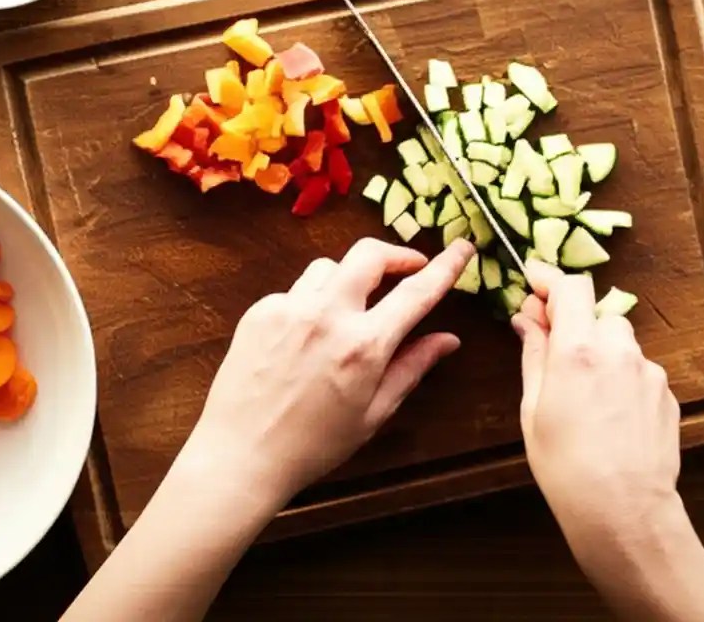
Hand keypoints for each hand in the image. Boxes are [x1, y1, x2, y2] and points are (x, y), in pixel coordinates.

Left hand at [180, 238, 475, 507]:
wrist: (241, 455)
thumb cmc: (314, 445)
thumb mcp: (373, 413)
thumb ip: (411, 368)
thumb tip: (448, 339)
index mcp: (364, 346)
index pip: (416, 292)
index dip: (446, 266)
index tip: (462, 248)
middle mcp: (327, 315)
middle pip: (369, 253)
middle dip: (396, 254)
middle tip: (407, 268)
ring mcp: (289, 308)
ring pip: (330, 267)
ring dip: (350, 278)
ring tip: (352, 309)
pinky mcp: (260, 311)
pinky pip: (296, 291)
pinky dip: (311, 303)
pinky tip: (307, 338)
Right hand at [512, 261, 680, 544]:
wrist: (623, 510)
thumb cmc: (567, 468)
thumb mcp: (533, 409)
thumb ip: (534, 355)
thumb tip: (527, 321)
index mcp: (577, 350)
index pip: (570, 287)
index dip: (549, 278)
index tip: (534, 278)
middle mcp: (618, 351)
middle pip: (596, 313)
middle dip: (575, 324)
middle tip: (553, 350)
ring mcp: (648, 372)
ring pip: (621, 342)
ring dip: (601, 351)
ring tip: (584, 394)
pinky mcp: (667, 393)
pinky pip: (639, 370)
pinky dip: (622, 379)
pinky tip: (609, 415)